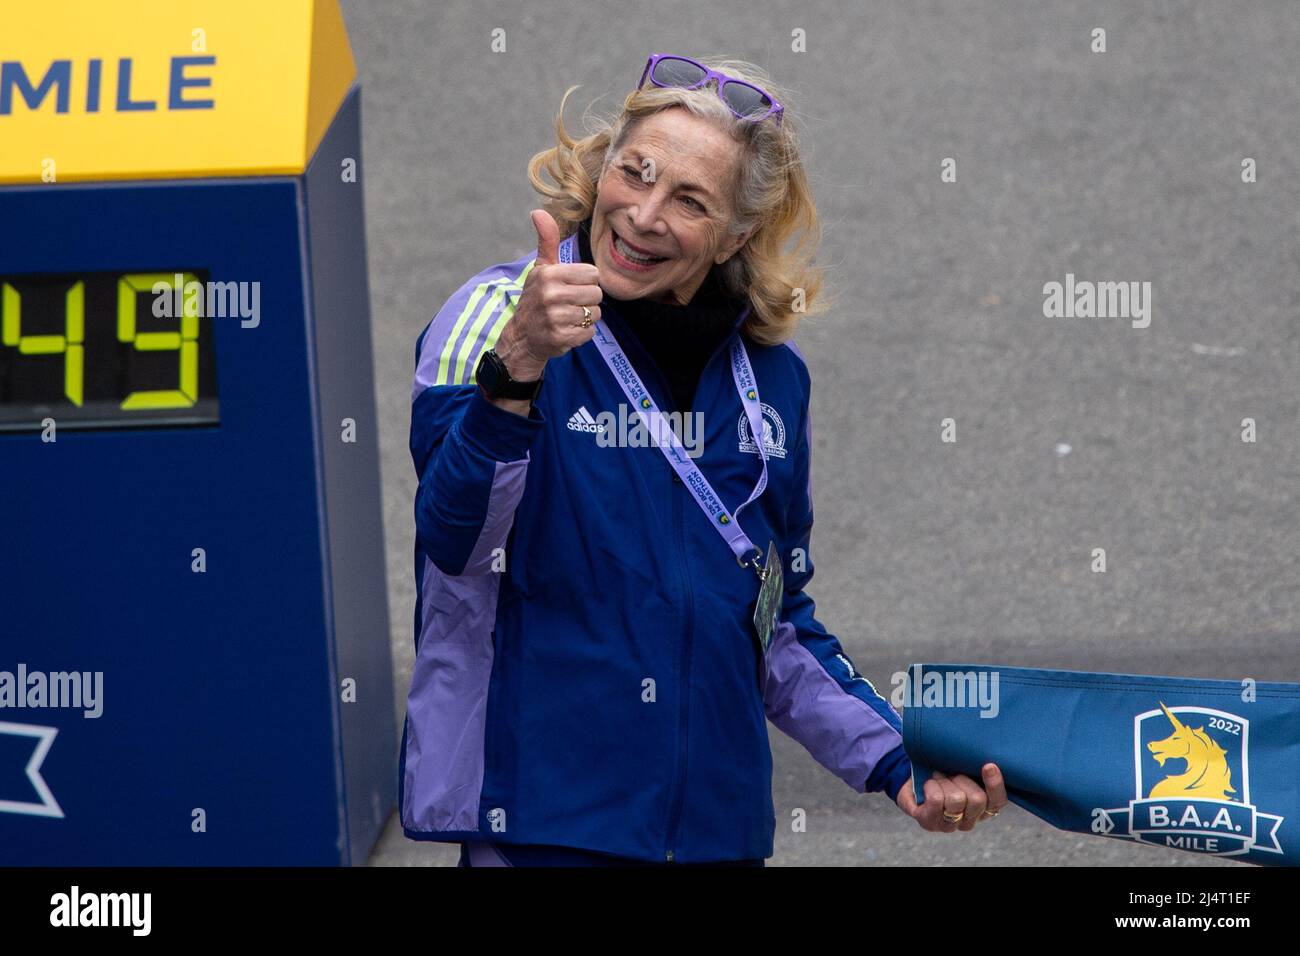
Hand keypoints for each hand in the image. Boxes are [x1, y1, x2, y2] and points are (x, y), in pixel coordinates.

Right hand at [493, 209, 602, 381]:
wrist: (522, 336)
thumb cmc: (536, 297)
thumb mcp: (540, 268)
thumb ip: (547, 240)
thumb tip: (538, 211)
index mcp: (549, 274)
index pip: (592, 274)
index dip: (585, 281)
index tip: (570, 286)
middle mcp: (551, 295)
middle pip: (596, 294)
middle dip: (587, 299)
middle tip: (570, 303)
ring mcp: (555, 318)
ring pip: (595, 314)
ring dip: (585, 317)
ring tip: (568, 316)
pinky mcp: (561, 338)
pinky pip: (589, 332)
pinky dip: (582, 333)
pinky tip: (567, 330)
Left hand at [895, 763, 1006, 832]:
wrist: (911, 778)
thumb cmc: (943, 770)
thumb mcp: (963, 768)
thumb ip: (977, 768)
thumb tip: (988, 760)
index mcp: (983, 808)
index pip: (998, 802)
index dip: (995, 784)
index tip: (988, 765)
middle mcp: (969, 821)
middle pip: (977, 799)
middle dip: (961, 778)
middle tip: (950, 772)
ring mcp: (949, 825)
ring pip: (956, 800)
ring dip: (945, 782)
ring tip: (938, 777)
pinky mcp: (929, 823)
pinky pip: (937, 801)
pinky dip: (932, 786)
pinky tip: (928, 784)